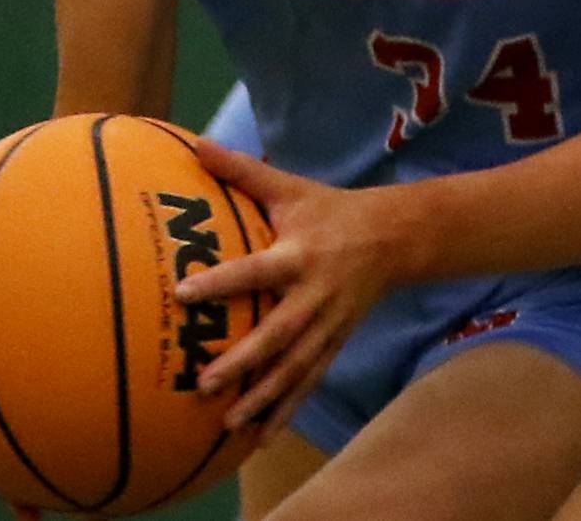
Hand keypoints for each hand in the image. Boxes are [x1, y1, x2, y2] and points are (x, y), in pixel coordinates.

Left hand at [179, 141, 401, 438]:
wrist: (395, 236)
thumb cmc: (330, 209)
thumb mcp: (290, 187)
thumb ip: (243, 171)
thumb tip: (197, 143)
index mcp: (301, 253)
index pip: (258, 269)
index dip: (223, 281)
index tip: (185, 293)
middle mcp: (315, 293)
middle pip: (280, 331)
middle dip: (246, 359)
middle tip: (205, 380)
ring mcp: (328, 323)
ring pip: (296, 365)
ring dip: (264, 395)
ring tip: (229, 421)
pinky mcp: (336, 343)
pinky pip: (310, 380)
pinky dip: (287, 409)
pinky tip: (261, 437)